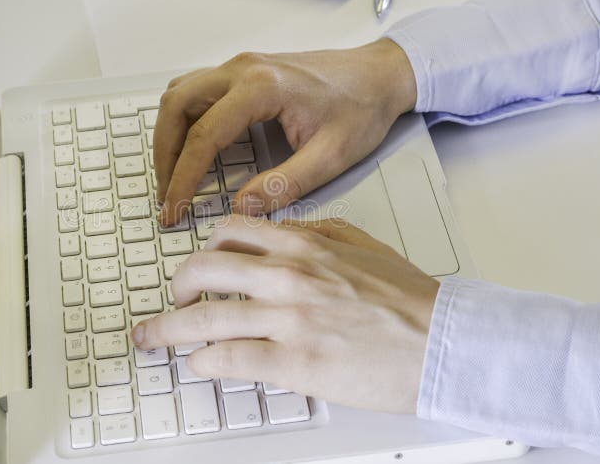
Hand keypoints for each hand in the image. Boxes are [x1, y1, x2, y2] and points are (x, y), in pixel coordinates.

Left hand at [131, 215, 438, 412]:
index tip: (194, 268)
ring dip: (169, 331)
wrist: (444, 341)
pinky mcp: (294, 362)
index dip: (201, 251)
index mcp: (304, 244)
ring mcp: (288, 318)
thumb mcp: (361, 245)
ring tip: (155, 339)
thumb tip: (282, 235)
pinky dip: (203, 361)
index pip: (230, 233)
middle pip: (203, 270)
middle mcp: (289, 275)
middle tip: (170, 302)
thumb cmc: (409, 299)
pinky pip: (228, 358)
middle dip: (175, 287)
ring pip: (205, 318)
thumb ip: (317, 234)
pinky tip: (198, 365)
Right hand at [154, 39, 416, 225]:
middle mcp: (242, 68)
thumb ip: (283, 185)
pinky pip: (194, 89)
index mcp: (262, 87)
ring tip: (171, 174)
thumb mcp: (330, 156)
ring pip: (178, 93)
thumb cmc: (362, 108)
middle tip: (166, 195)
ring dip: (168, 133)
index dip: (183, 178)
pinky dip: (182, 117)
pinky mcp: (243, 70)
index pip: (203, 135)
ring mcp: (240, 65)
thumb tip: (240, 209)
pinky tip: (189, 145)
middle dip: (164, 155)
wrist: (381, 74)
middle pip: (176, 106)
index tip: (174, 208)